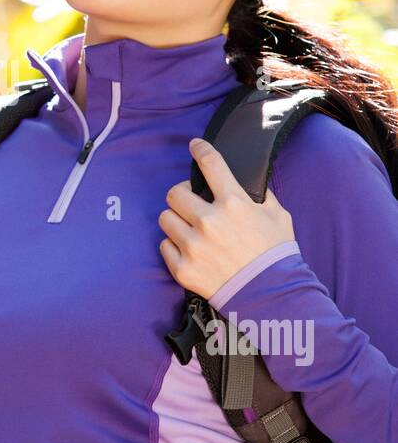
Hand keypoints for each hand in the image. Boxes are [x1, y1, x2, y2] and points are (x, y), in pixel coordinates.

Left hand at [157, 137, 294, 298]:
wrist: (271, 296)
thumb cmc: (276, 255)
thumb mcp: (278, 216)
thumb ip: (260, 196)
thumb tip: (247, 184)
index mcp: (234, 203)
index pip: (210, 164)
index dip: (200, 150)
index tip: (195, 146)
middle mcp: (209, 221)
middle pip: (174, 193)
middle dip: (182, 195)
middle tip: (191, 203)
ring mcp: (193, 245)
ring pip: (165, 218)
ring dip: (176, 221)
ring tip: (190, 229)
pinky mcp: (183, 268)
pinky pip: (164, 245)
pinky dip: (174, 246)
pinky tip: (189, 250)